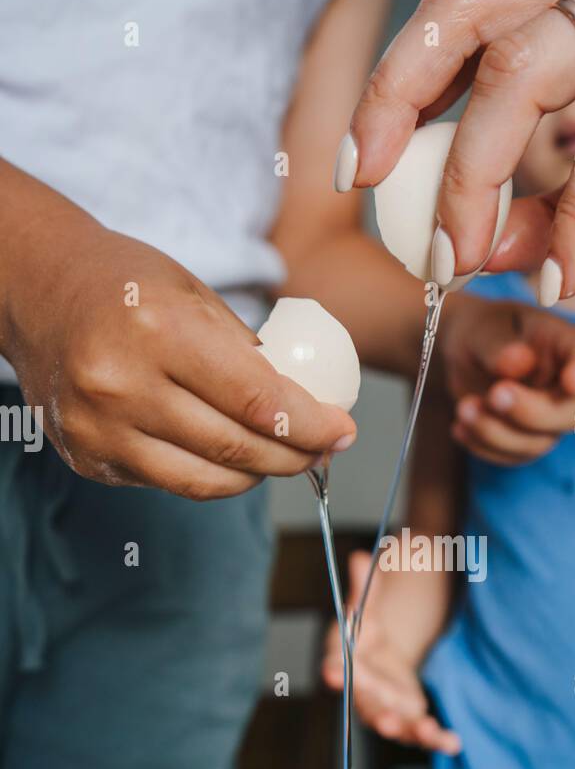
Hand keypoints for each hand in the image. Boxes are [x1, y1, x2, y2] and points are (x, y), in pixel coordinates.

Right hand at [2, 171, 355, 496]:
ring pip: (206, 481)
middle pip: (237, 449)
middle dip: (295, 457)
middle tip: (322, 451)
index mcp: (160, 330)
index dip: (312, 426)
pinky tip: (227, 457)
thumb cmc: (125, 285)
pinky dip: (208, 475)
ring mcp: (100, 428)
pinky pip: (168, 482)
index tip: (343, 432)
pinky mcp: (88, 457)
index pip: (259, 401)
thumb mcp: (195, 294)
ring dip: (257, 476)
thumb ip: (250, 354)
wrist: (38, 292)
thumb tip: (313, 406)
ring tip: (281, 458)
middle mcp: (123, 385)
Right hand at [321, 552, 460, 754]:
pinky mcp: (407, 718)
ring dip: (409, 731)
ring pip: (394, 724)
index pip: (336, 667)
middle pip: (365, 703)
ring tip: (428, 731)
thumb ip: (364, 585)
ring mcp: (385, 707)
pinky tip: (453, 743)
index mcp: (345, 661)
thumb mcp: (367, 604)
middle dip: (375, 712)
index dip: (334, 672)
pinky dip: (435, 739)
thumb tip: (361, 557)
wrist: (383, 651)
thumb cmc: (367, 629)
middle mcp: (362, 689)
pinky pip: (419, 732)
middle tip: (385, 718)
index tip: (333, 674)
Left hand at [345, 0, 574, 300]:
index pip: (461, 14)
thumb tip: (468, 254)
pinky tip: (566, 278)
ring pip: (530, 66)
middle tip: (378, 200)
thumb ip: (546, 215)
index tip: (358, 170)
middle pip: (472, 14)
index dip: (396, 86)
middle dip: (406, 106)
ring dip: (478, 176)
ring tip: (463, 259)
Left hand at [435, 292, 574, 464]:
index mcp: (564, 344)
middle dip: (533, 412)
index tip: (574, 381)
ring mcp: (548, 418)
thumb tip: (518, 362)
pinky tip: (459, 427)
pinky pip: (511, 456)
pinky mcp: (525, 441)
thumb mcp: (481, 330)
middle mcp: (564, 385)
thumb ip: (498, 346)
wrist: (464, 355)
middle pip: (573, 413)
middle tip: (495, 393)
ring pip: (538, 443)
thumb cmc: (480, 332)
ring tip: (464, 408)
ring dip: (497, 432)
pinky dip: (483, 445)